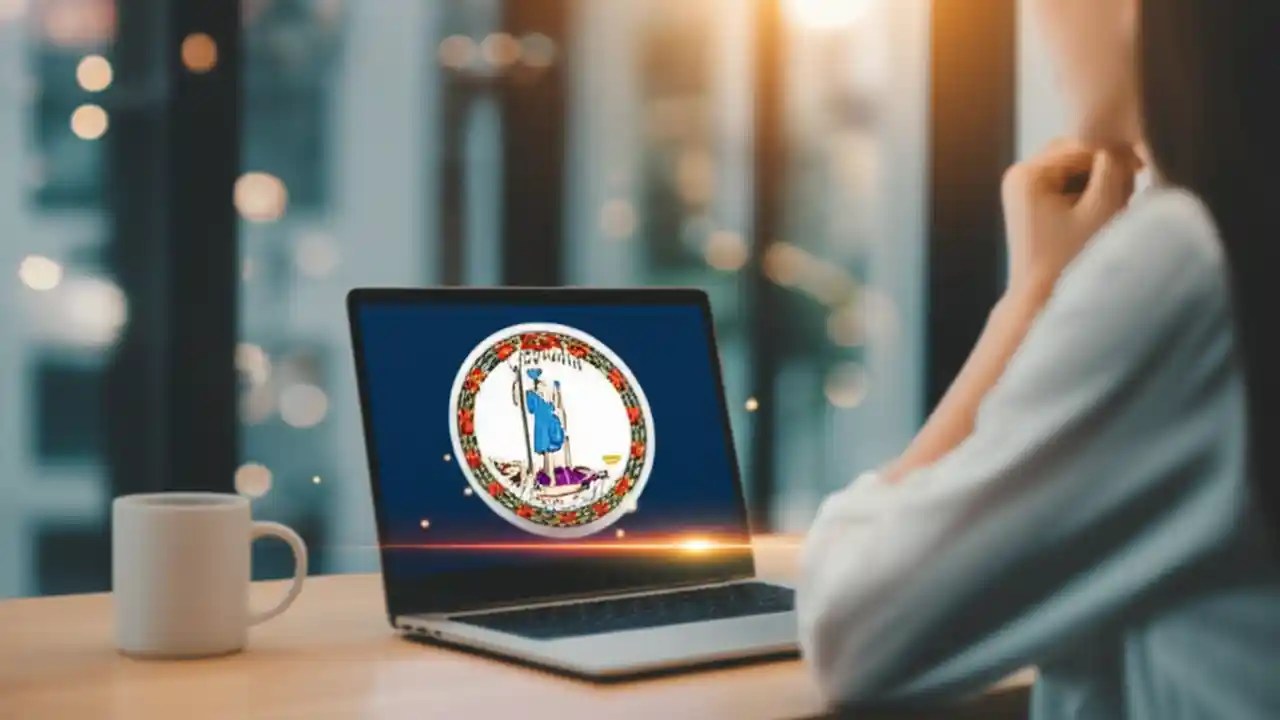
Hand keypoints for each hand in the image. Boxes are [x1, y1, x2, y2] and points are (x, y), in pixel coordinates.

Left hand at [1001, 139, 1137, 301]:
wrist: (1041, 300)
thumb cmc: (1072, 260)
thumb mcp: (1101, 210)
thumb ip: (1113, 169)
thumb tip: (1122, 138)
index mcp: (1028, 174)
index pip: (1081, 144)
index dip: (1115, 151)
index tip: (1144, 165)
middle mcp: (1019, 175)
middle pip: (1076, 152)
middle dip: (1105, 166)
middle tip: (1130, 188)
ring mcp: (1022, 187)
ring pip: (1074, 167)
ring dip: (1099, 179)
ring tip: (1117, 203)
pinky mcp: (1031, 201)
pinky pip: (1067, 183)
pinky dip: (1088, 192)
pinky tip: (1103, 210)